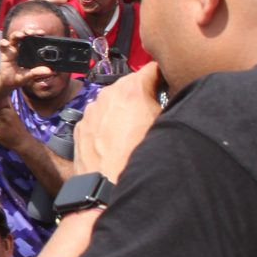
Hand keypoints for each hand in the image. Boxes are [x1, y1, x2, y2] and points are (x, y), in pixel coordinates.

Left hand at [72, 61, 161, 179]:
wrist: (108, 188)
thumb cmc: (138, 160)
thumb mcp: (166, 125)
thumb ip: (170, 104)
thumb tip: (175, 97)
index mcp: (132, 89)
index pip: (153, 68)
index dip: (164, 76)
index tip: (169, 84)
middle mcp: (109, 94)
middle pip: (131, 85)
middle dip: (142, 95)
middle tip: (152, 115)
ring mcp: (92, 110)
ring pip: (112, 102)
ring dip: (122, 110)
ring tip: (132, 133)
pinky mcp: (81, 126)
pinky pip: (98, 118)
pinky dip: (106, 125)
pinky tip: (115, 142)